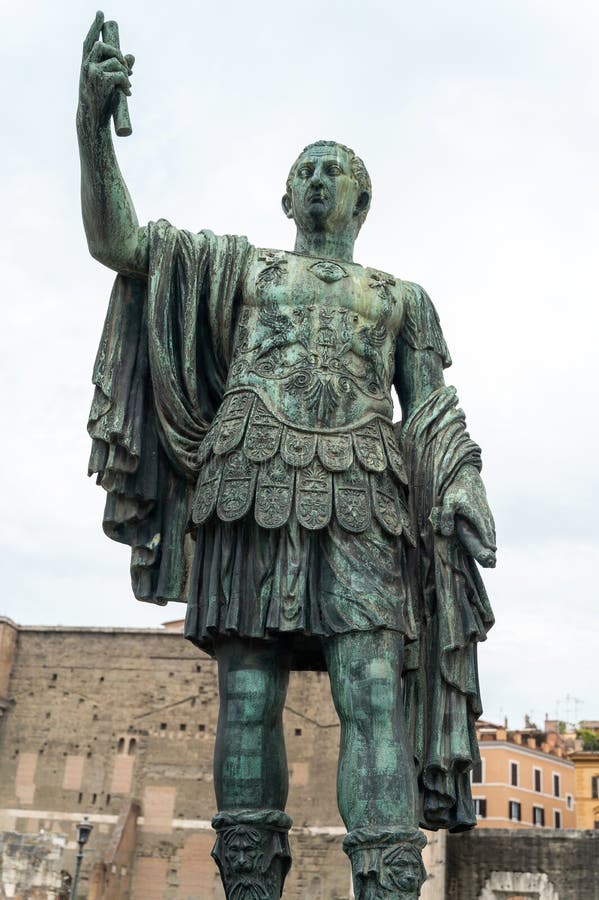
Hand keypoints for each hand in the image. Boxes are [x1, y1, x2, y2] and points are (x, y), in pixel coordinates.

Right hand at [77, 11, 133, 131]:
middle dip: (119, 55)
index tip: (101, 13)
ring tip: (127, 86)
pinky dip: (127, 83)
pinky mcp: (100, 80)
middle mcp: (85, 65)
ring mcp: (91, 71)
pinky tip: (128, 93)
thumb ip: (119, 69)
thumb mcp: (107, 83)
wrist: (93, 121)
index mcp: (86, 64)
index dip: (95, 26)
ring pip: (116, 61)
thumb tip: (132, 56)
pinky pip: (120, 74)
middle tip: (127, 69)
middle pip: (105, 47)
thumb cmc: (100, 103)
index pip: (89, 41)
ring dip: (126, 73)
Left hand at [430, 465, 496, 567]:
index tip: (491, 550)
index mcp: (476, 513)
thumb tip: (447, 533)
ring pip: (492, 528)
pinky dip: (491, 533)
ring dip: (493, 540)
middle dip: (491, 544)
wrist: (466, 477)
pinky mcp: (486, 511)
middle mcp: (484, 514)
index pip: (483, 529)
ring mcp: (486, 512)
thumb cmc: (456, 491)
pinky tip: (490, 540)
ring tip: (492, 553)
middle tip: (493, 558)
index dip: (487, 540)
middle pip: (490, 532)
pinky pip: (491, 525)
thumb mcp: (448, 503)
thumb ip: (446, 518)